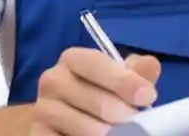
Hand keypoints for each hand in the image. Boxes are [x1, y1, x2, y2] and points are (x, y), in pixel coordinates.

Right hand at [30, 47, 161, 135]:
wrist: (60, 119)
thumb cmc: (95, 94)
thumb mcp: (116, 80)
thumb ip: (134, 72)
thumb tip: (150, 64)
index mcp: (72, 60)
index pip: (96, 64)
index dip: (124, 80)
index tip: (148, 97)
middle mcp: (52, 81)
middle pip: (96, 100)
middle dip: (125, 116)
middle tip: (143, 127)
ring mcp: (42, 110)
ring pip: (84, 127)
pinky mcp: (38, 134)